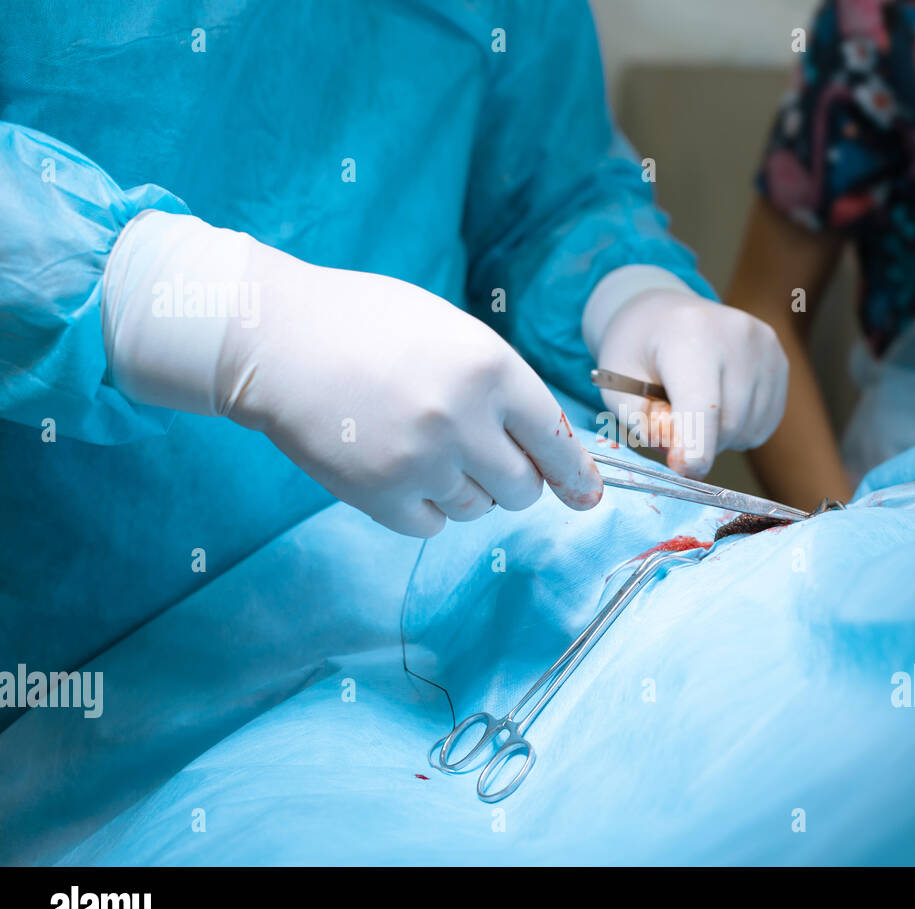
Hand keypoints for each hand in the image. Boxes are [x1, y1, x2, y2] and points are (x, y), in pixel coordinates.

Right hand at [102, 212, 600, 536]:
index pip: (557, 439)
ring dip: (466, 490)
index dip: (576, 475)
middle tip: (484, 458)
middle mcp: (463, 420)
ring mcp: (420, 462)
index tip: (587, 496)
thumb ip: (503, 387)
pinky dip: (425, 508)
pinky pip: (432, 526)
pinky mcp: (379, 495)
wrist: (277, 340)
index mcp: (490, 369)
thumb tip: (548, 449)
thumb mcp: (454, 334)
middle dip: (514, 481)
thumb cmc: (370, 326)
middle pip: (523, 488)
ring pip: (478, 510)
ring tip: (425, 448)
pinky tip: (401, 471)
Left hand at [592, 288, 787, 475]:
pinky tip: (718, 406)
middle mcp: (736, 333)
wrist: (662, 316)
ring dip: (719, 438)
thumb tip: (685, 459)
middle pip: (728, 422)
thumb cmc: (636, 354)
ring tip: (694, 409)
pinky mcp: (779, 360)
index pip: (702, 403)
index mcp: (689, 333)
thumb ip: (645, 425)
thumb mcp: (618, 387)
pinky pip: (764, 424)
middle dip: (699, 442)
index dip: (695, 447)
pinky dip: (740, 430)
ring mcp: (764, 346)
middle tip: (672, 424)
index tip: (685, 472)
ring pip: (748, 427)